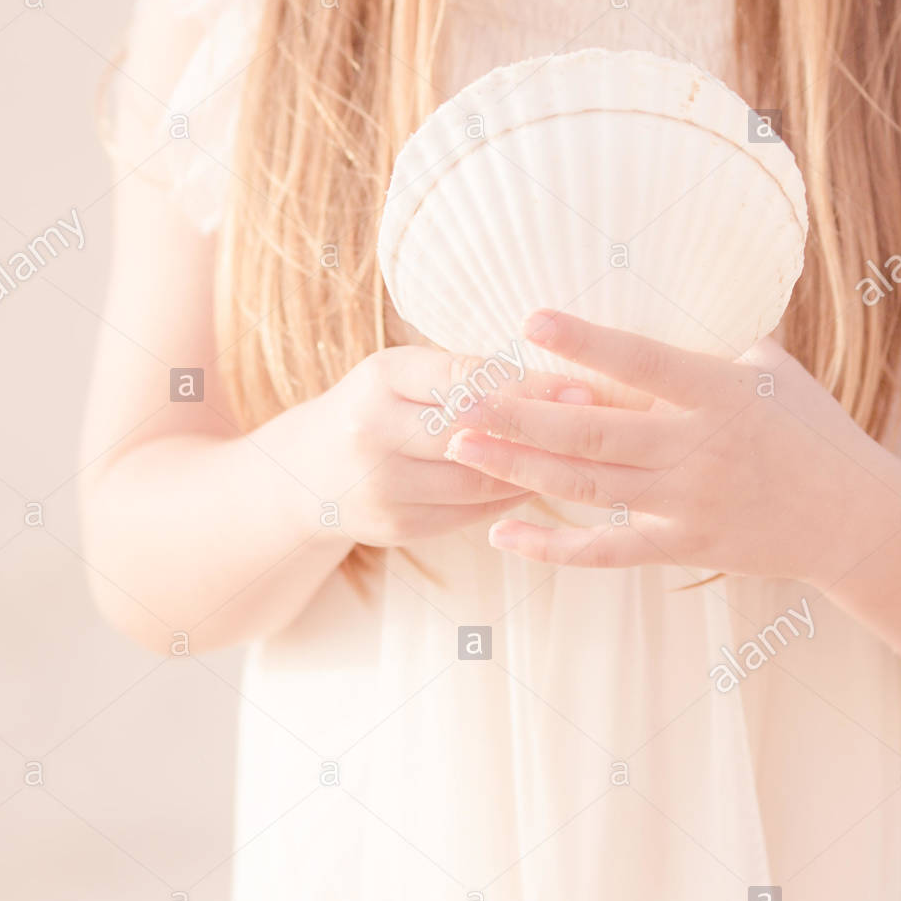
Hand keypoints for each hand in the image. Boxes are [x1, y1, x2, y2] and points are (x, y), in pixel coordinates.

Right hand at [308, 345, 592, 546]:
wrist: (305, 475)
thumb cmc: (375, 408)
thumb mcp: (402, 374)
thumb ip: (464, 375)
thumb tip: (555, 380)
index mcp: (379, 378)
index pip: (464, 378)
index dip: (527, 385)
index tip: (580, 386)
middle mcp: (373, 431)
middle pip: (474, 432)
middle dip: (539, 428)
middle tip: (595, 423)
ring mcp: (382, 485)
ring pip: (478, 479)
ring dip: (533, 467)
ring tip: (580, 456)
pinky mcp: (396, 526)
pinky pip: (469, 512)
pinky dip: (510, 496)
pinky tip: (542, 482)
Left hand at [444, 312, 900, 579]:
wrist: (858, 521)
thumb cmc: (817, 433)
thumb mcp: (774, 373)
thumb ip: (717, 347)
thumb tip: (674, 311)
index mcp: (721, 394)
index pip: (644, 361)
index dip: (586, 341)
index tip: (530, 320)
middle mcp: (698, 448)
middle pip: (594, 431)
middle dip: (520, 413)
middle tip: (460, 397)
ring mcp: (688, 502)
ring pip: (588, 486)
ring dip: (520, 465)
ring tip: (462, 446)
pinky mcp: (682, 545)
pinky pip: (607, 550)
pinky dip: (553, 545)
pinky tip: (504, 532)